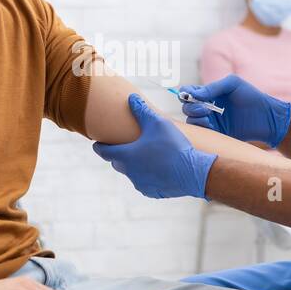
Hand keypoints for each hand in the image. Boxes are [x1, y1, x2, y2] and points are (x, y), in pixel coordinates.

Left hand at [93, 94, 216, 199]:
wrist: (193, 172)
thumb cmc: (173, 146)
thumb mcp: (157, 123)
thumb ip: (141, 110)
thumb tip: (131, 98)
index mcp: (126, 156)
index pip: (104, 151)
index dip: (100, 146)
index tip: (96, 143)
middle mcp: (130, 172)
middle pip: (117, 162)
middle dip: (118, 154)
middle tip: (123, 146)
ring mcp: (141, 184)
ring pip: (132, 173)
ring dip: (134, 165)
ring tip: (144, 155)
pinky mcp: (152, 192)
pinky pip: (145, 182)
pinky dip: (148, 175)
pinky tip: (158, 167)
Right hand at [178, 74, 290, 147]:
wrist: (267, 118)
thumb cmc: (252, 97)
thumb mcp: (233, 84)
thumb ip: (213, 87)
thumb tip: (194, 95)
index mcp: (210, 93)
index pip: (189, 92)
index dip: (185, 93)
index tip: (190, 95)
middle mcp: (207, 106)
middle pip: (187, 107)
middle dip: (191, 107)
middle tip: (204, 108)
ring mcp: (211, 120)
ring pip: (191, 120)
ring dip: (195, 117)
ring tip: (208, 116)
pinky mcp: (216, 133)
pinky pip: (201, 132)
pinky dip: (201, 127)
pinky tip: (211, 125)